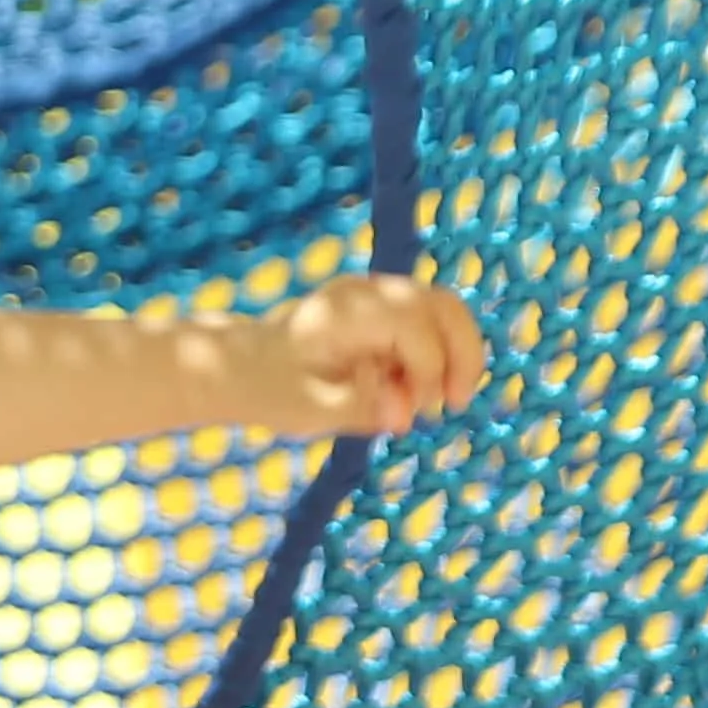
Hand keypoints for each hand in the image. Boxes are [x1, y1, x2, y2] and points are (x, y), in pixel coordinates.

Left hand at [280, 271, 490, 434]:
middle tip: (456, 403)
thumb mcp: (307, 410)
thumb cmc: (271, 389)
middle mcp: (369, 292)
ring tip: (444, 399)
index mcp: (347, 311)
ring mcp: (380, 295)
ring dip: (459, 354)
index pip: (415, 325)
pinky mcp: (387, 310)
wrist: (244, 365)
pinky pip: (433, 322)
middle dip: (463, 355)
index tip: (416, 411)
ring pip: (447, 309)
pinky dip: (443, 353)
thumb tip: (402, 415)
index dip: (429, 370)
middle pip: (445, 305)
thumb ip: (358, 408)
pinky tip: (421, 389)